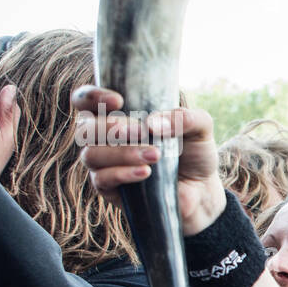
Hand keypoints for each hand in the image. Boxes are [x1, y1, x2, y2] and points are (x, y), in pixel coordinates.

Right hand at [72, 86, 224, 234]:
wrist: (202, 188)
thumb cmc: (194, 151)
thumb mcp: (200, 127)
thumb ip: (184, 118)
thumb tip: (152, 124)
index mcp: (119, 114)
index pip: (86, 100)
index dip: (92, 97)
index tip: (118, 101)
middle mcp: (105, 138)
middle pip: (85, 128)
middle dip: (110, 128)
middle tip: (141, 131)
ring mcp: (105, 164)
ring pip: (91, 154)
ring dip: (122, 153)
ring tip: (155, 155)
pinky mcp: (110, 189)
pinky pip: (101, 179)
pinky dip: (122, 174)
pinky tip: (146, 172)